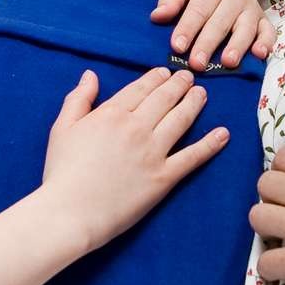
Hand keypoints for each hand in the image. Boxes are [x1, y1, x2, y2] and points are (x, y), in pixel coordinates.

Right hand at [39, 67, 228, 252]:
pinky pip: (192, 157)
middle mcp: (136, 127)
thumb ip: (78, 98)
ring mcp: (153, 152)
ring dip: (194, 104)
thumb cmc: (61, 172)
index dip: (156, 78)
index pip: (141, 88)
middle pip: (164, 99)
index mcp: (112, 113)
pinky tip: (223, 133)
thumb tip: (91, 74)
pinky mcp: (163, 178)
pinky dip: (210, 144)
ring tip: (203, 94)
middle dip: (179, 85)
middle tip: (190, 77)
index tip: (166, 72)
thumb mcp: (62, 128)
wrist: (70, 212)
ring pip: (181, 120)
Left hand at [151, 0, 275, 70]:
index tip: (177, 46)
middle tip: (197, 63)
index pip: (199, 9)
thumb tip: (158, 16)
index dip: (188, 28)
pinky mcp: (262, 17)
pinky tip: (259, 55)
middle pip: (220, 22)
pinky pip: (268, 30)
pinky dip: (266, 42)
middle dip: (208, 43)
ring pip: (245, 28)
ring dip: (238, 46)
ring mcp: (250, 6)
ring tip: (228, 63)